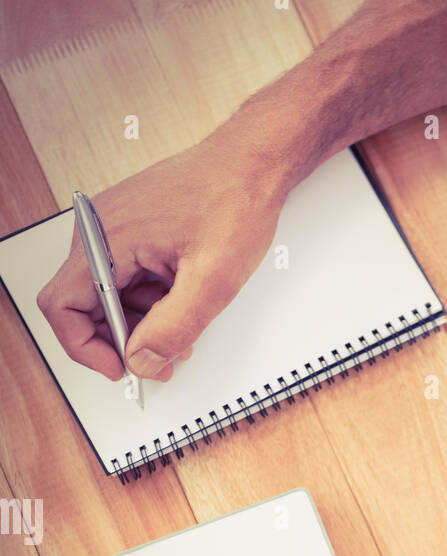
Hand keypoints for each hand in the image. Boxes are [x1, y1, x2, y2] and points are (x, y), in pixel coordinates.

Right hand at [36, 126, 289, 382]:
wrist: (252, 164)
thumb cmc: (233, 201)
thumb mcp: (211, 281)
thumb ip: (172, 328)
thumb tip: (143, 360)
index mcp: (106, 238)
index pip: (62, 306)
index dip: (86, 348)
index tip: (120, 367)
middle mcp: (99, 229)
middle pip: (84, 306)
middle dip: (122, 341)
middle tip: (159, 360)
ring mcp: (113, 228)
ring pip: (108, 296)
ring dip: (140, 324)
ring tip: (180, 331)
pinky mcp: (130, 230)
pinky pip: (125, 278)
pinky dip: (149, 302)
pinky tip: (180, 304)